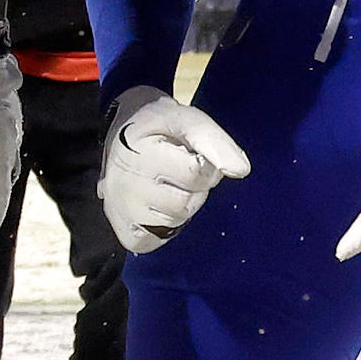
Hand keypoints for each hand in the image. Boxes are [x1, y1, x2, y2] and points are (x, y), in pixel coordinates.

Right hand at [99, 83, 249, 252]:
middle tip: (178, 170)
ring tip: (166, 185)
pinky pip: (158, 240)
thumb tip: (241, 170)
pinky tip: (158, 206)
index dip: (205, 165)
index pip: (194, 174)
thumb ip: (214, 141)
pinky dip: (166, 227)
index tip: (193, 155)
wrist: (119, 140)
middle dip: (194, 187)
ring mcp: (123, 212)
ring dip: (182, 205)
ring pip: (176, 221)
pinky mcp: (125, 234)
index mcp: (138, 153)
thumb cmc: (156, 129)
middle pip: (186, 202)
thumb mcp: (184, 119)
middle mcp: (124, 186)